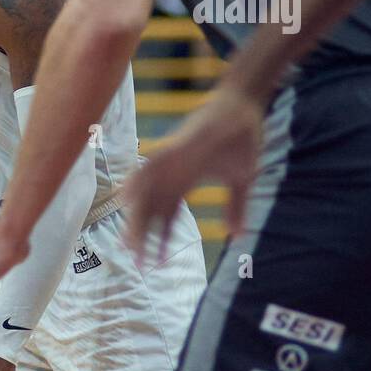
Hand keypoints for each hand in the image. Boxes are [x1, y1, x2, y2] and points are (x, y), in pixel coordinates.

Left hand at [125, 84, 263, 258]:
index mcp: (186, 183)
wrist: (244, 105)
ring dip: (137, 217)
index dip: (160, 241)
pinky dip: (139, 179)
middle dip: (143, 236)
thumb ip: (236, 207)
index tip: (155, 265)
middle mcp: (173, 174)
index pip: (167, 217)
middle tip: (136, 263)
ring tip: (130, 242)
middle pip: (151, 210)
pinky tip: (126, 196)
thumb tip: (237, 236)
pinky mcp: (176, 144)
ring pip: (147, 192)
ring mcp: (172, 159)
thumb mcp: (242, 180)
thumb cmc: (242, 140)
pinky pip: (152, 163)